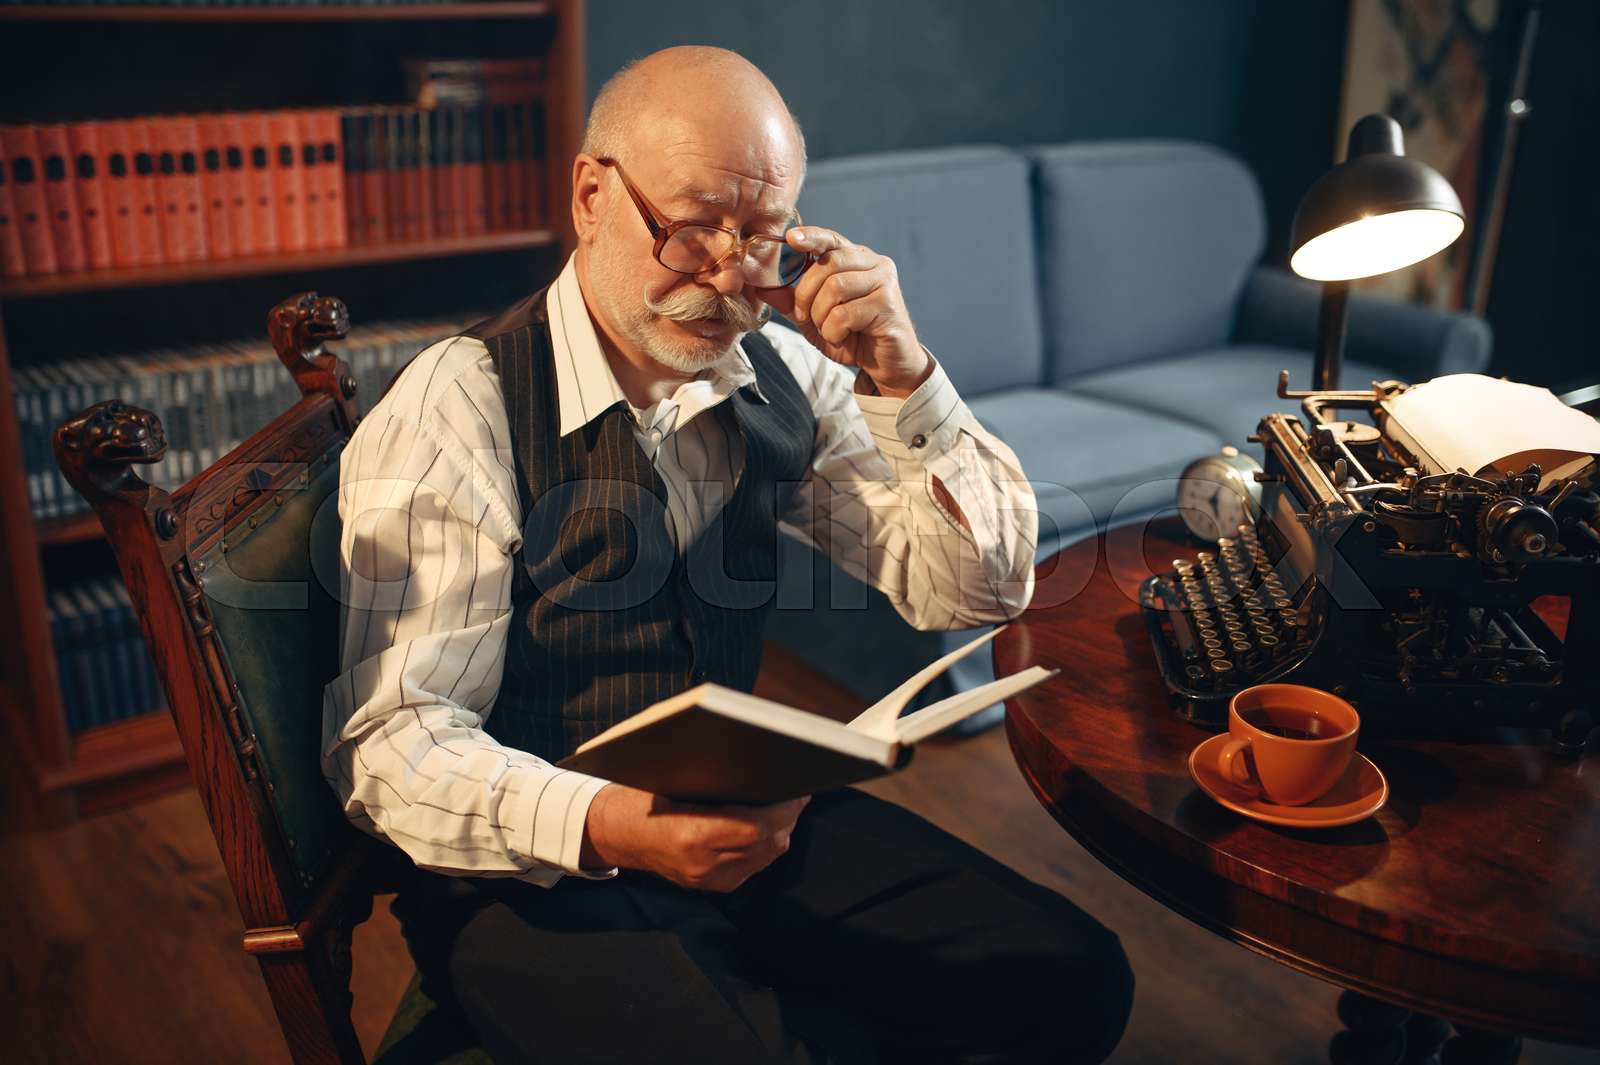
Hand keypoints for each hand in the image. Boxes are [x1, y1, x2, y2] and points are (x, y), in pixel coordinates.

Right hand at [579, 783, 808, 892]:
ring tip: (785, 808)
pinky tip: (766, 828)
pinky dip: (765, 847)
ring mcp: (707, 879)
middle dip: (788, 819)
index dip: (784, 810)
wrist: (614, 833)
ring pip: (765, 858)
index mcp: (691, 834)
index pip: (757, 828)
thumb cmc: (642, 796)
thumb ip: (718, 782)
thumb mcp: (674, 780)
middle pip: (768, 845)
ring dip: (780, 833)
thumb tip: (765, 770)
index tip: (798, 790)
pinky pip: (753, 867)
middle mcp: (702, 863)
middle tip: (797, 794)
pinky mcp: (711, 886)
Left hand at [759, 227, 931, 396]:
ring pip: (835, 287)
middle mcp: (874, 264)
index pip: (831, 239)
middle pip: (828, 264)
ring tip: (829, 330)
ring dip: (821, 316)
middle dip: (806, 294)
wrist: (886, 365)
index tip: (790, 238)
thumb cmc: (853, 337)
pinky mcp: (888, 305)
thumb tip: (762, 289)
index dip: (810, 236)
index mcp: (856, 260)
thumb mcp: (815, 320)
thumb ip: (793, 303)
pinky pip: (846, 313)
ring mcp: (884, 282)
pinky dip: (834, 331)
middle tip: (805, 317)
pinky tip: (843, 337)